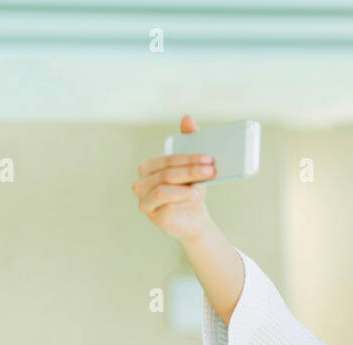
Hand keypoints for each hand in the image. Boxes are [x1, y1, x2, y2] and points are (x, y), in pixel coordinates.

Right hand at [133, 114, 217, 241]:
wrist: (194, 220)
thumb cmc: (191, 191)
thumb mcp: (193, 167)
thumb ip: (190, 141)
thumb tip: (187, 117)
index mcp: (149, 168)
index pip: (168, 159)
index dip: (189, 158)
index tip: (210, 158)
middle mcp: (141, 183)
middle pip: (167, 173)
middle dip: (191, 170)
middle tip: (211, 169)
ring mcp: (143, 200)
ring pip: (163, 186)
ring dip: (186, 183)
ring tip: (203, 183)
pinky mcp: (150, 214)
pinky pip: (163, 202)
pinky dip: (179, 197)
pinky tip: (193, 196)